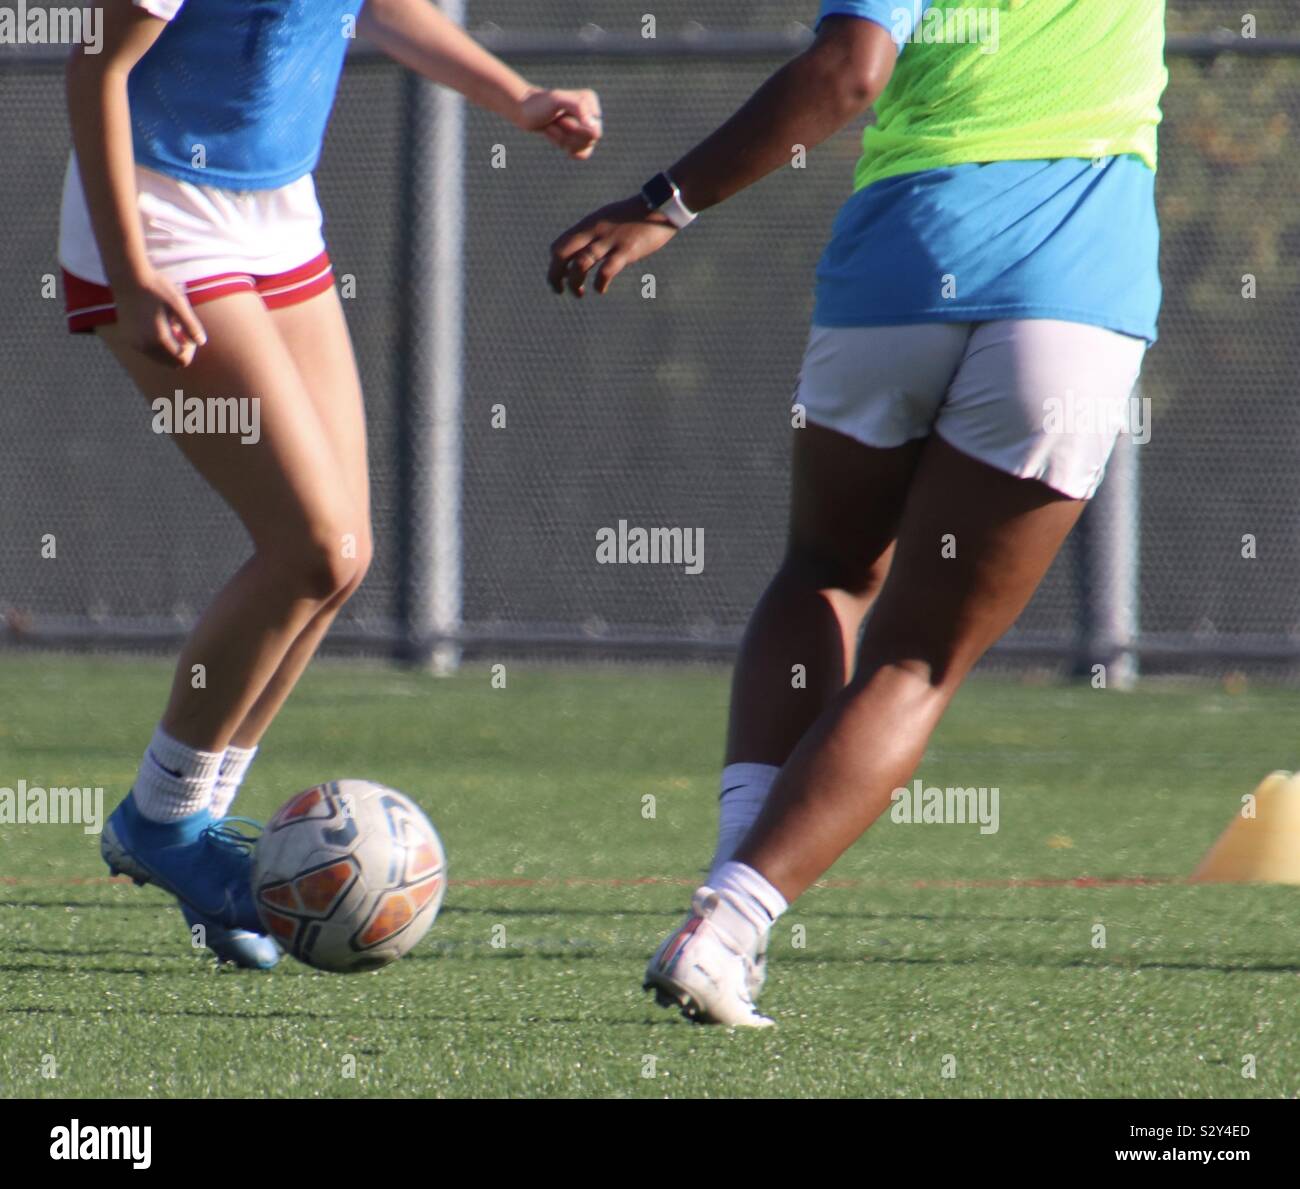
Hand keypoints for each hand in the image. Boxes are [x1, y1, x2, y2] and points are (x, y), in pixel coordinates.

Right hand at [113, 269, 206, 366]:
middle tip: (178, 328)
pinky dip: (156, 343)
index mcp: (157, 339)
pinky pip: (148, 350)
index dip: (190, 349)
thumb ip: (191, 325)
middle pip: (170, 363)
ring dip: (168, 347)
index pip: (181, 361)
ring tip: (167, 324)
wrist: (127, 277)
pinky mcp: (127, 337)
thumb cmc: (156, 288)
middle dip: (179, 350)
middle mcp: (143, 345)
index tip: (187, 331)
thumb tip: (201, 342)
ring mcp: (133, 342)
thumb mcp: (179, 304)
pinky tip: (156, 323)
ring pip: (159, 358)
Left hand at [517, 86, 601, 159]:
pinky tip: (556, 135)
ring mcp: (585, 128)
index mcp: (590, 101)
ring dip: (562, 140)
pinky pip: (580, 154)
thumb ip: (579, 108)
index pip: (593, 130)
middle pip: (588, 140)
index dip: (575, 128)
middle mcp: (591, 114)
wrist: (524, 111)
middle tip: (555, 121)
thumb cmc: (540, 103)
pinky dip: (565, 147)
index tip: (560, 116)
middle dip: (567, 135)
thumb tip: (596, 132)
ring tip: (552, 126)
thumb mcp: (557, 99)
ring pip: (582, 148)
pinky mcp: (578, 139)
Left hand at [548, 196, 678, 296]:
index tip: (562, 277)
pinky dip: (599, 284)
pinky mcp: (626, 249)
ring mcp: (609, 240)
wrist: (661, 204)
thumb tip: (583, 253)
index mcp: (588, 225)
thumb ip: (594, 234)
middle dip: (554, 275)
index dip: (555, 265)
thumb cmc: (635, 216)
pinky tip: (601, 289)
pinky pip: (606, 271)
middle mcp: (594, 231)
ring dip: (574, 283)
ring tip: (579, 293)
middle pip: (561, 253)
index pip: (559, 246)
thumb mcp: (608, 220)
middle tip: (559, 290)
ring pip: (580, 264)